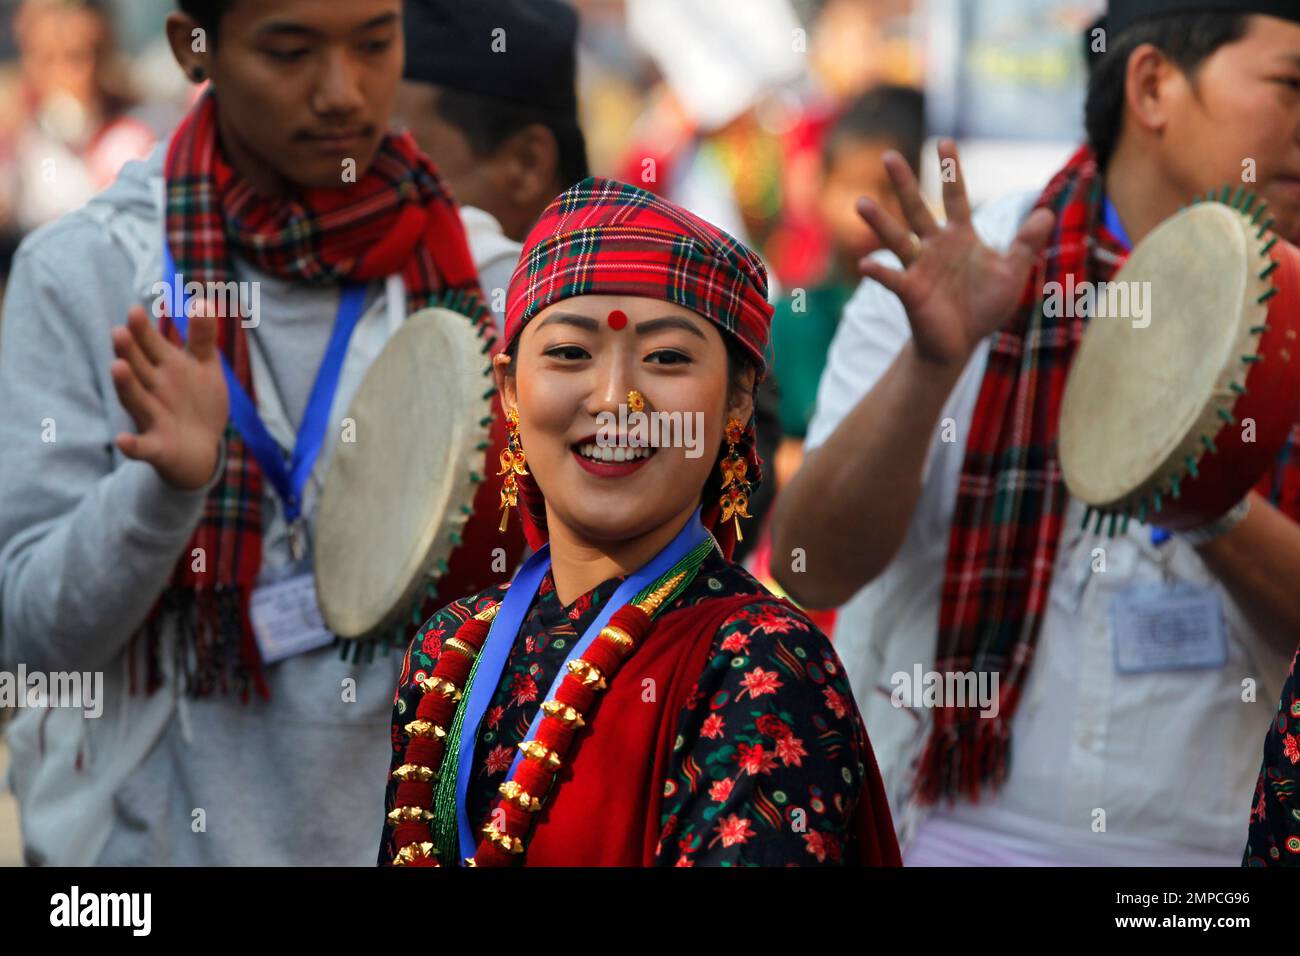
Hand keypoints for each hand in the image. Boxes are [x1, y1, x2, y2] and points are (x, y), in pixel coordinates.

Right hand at [110, 303, 228, 490]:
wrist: (201, 448)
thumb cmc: (197, 400)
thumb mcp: (204, 365)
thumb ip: (201, 335)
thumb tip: (203, 300)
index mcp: (164, 367)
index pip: (150, 345)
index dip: (143, 330)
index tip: (135, 310)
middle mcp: (152, 389)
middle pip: (138, 367)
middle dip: (129, 352)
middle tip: (119, 332)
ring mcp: (152, 417)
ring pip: (136, 400)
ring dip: (126, 385)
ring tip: (117, 367)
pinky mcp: (156, 447)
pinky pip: (141, 446)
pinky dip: (132, 445)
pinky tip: (122, 440)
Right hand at [855, 139, 1055, 367]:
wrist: (960, 343)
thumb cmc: (983, 306)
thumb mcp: (1012, 273)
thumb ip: (1027, 243)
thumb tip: (1047, 213)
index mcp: (960, 236)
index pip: (955, 196)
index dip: (951, 171)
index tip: (945, 142)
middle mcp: (934, 246)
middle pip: (917, 208)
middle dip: (904, 183)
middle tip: (889, 156)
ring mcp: (918, 267)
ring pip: (897, 238)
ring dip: (880, 221)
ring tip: (861, 202)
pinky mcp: (909, 291)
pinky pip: (891, 278)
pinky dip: (879, 271)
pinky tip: (866, 264)